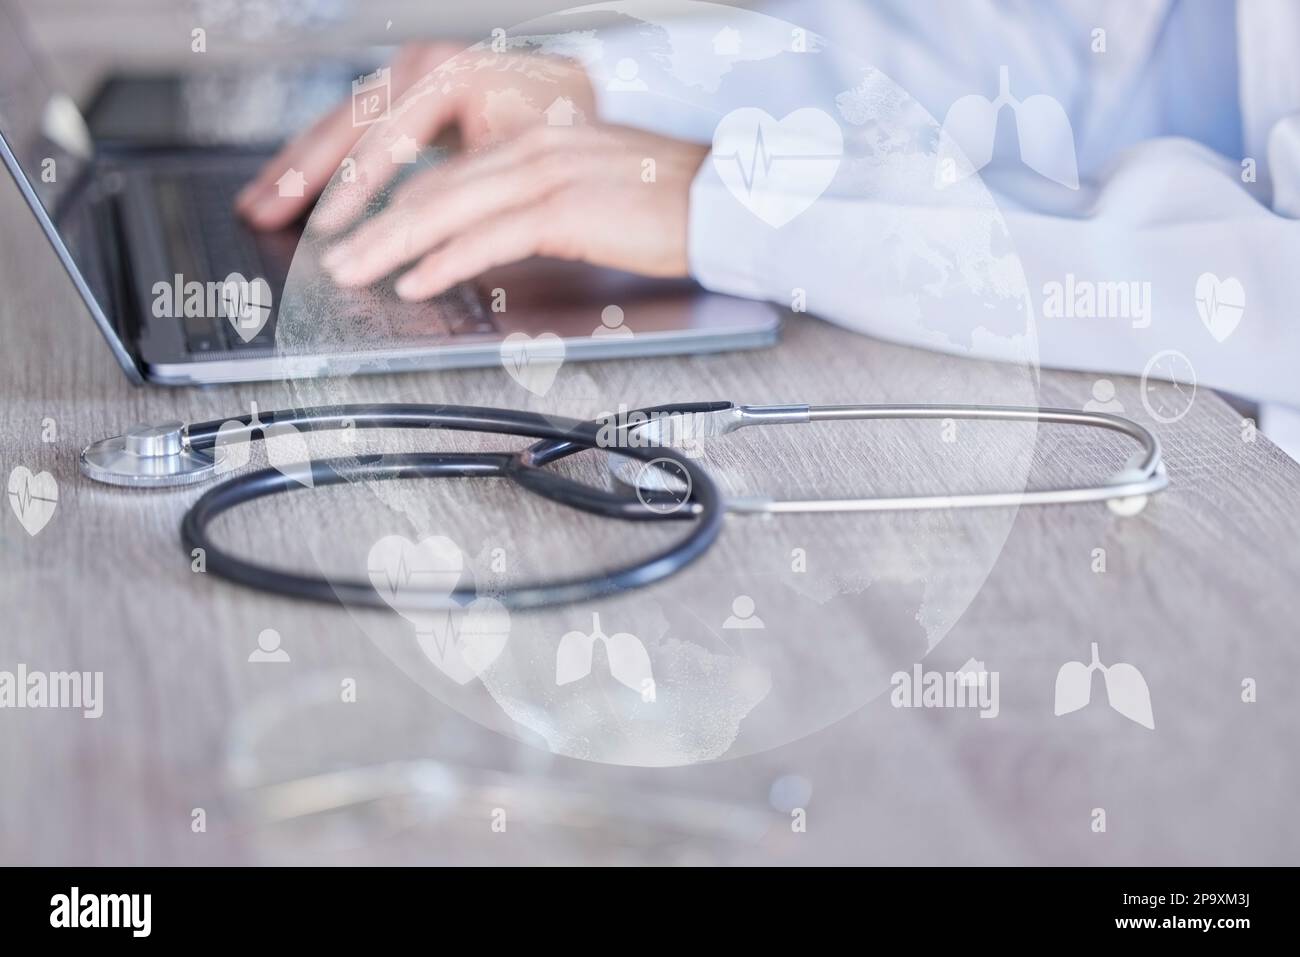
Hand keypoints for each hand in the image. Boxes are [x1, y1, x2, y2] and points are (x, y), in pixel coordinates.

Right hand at [235, 43, 596, 230]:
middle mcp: (422, 66)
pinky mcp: (398, 95)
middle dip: (301, 176)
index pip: (390, 136)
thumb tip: (434, 237)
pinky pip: (345, 129)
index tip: (332, 226)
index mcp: (453, 72)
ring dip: (293, 169)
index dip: (356, 186)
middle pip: (346, 126)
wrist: (575, 100)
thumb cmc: (560, 131)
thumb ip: (474, 190)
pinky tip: (284, 187)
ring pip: (336, 126)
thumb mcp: (526, 160)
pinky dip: (312, 161)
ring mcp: (406, 77)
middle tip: (262, 213)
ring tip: (255, 205)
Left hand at [319, 123, 707, 299]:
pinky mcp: (563, 208)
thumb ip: (532, 207)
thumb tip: (485, 238)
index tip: (357, 231)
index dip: (393, 204)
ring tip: (352, 272)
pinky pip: (488, 236)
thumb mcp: (585, 196)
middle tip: (331, 255)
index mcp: (533, 144)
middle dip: (372, 224)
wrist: (719, 202)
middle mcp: (531, 150)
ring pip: (447, 208)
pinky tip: (415, 280)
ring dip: (390, 244)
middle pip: (431, 187)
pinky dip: (444, 260)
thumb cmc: (663, 207)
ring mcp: (545, 175)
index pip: (446, 173)